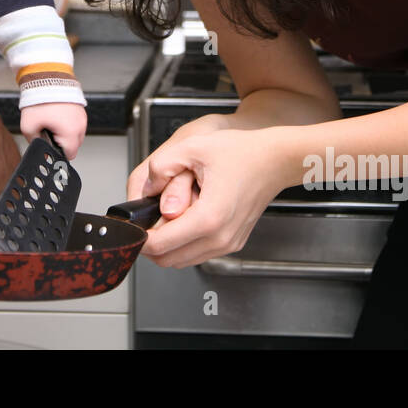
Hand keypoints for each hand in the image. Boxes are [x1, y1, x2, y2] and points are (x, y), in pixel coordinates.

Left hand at [19, 103, 86, 159]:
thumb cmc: (40, 99)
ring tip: (52, 121)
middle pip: (73, 145)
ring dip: (65, 132)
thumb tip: (37, 145)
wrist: (47, 78)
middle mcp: (80, 126)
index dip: (58, 153)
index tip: (50, 146)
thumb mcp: (28, 125)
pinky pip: (75, 123)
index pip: (69, 155)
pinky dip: (67, 122)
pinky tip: (56, 115)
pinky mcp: (80, 109)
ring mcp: (82, 116)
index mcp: (71, 133)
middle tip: (48, 132)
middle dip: (61, 142)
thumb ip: (33, 141)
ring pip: (75, 134)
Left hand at [129, 124, 297, 268]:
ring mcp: (228, 243)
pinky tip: (182, 220)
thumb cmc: (242, 152)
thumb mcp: (193, 147)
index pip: (160, 245)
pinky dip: (184, 244)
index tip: (131, 225)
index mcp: (208, 217)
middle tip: (142, 221)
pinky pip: (199, 253)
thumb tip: (147, 186)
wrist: (275, 160)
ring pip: (183, 260)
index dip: (139, 238)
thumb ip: (162, 165)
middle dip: (150, 245)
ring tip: (162, 218)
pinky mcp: (233, 242)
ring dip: (167, 246)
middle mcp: (220, 237)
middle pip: (168, 260)